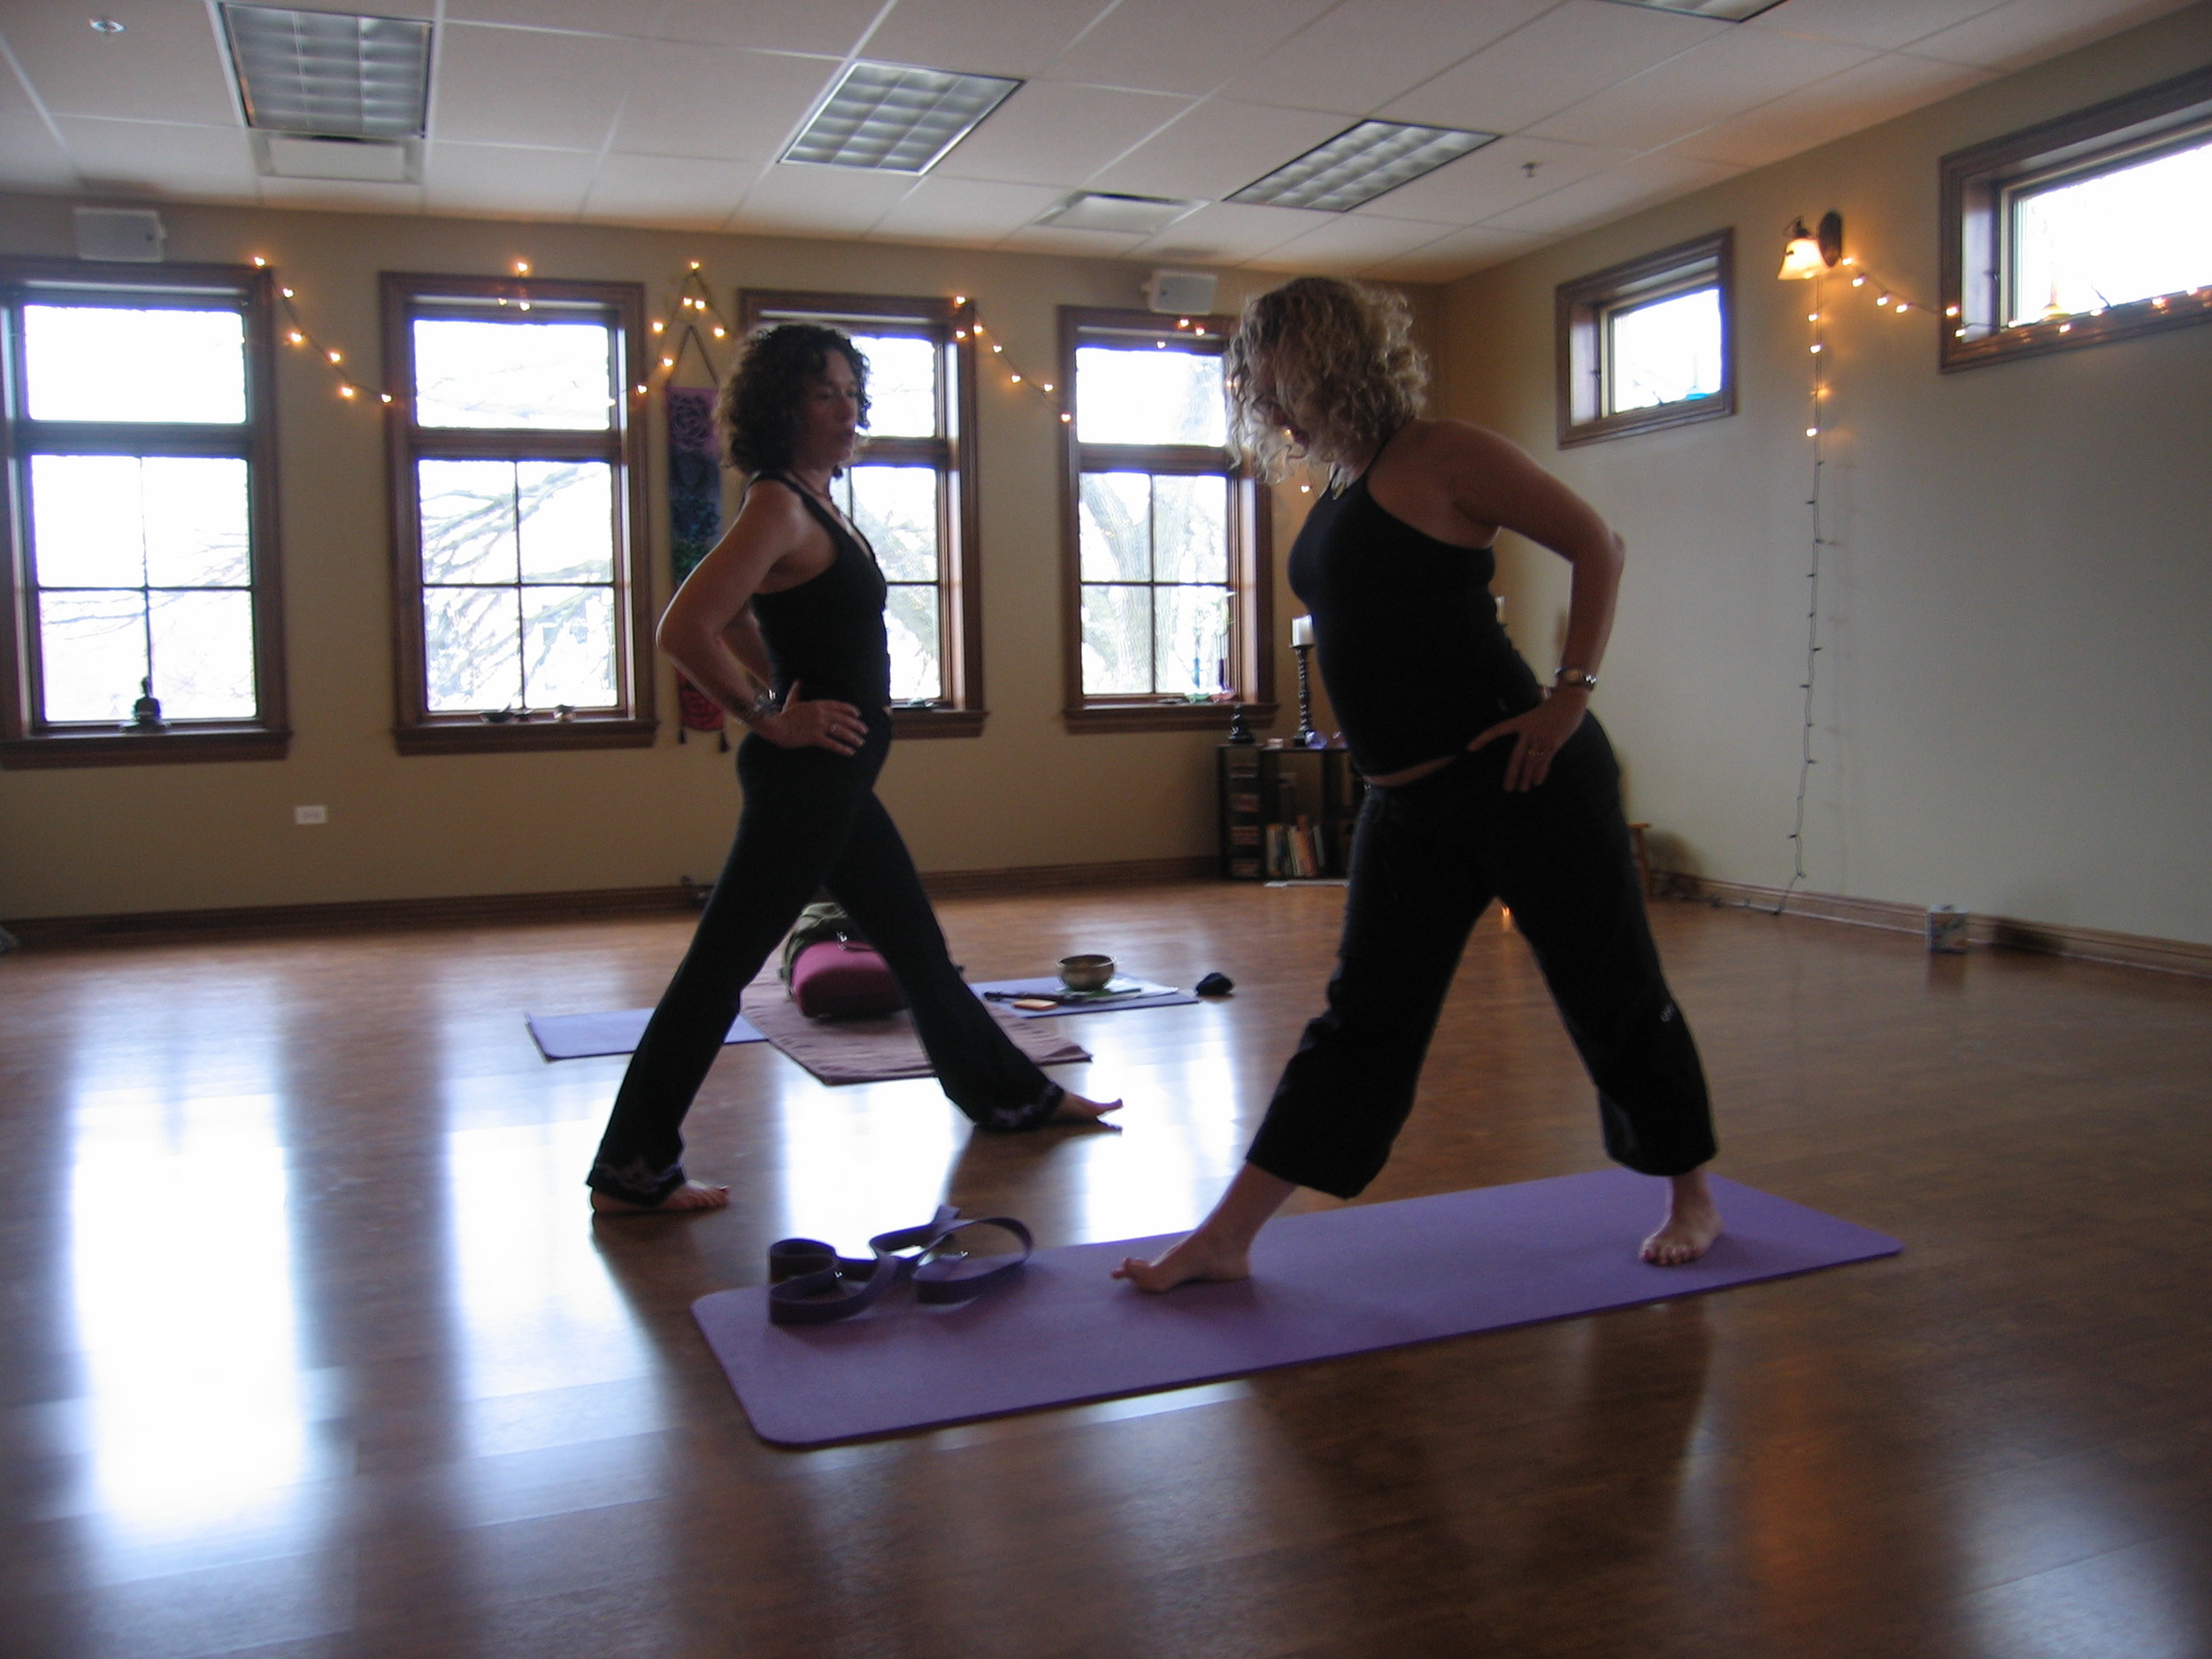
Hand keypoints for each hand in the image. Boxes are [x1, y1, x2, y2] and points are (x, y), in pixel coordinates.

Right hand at [754, 680, 867, 754]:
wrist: (775, 726)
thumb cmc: (783, 715)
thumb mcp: (792, 701)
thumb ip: (797, 691)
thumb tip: (798, 681)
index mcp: (817, 704)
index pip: (838, 706)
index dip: (850, 710)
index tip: (858, 714)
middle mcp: (821, 714)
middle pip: (843, 719)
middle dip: (856, 725)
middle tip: (865, 730)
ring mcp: (818, 725)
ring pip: (841, 731)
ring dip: (853, 737)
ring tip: (861, 743)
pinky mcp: (814, 737)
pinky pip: (832, 743)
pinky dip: (842, 748)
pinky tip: (850, 752)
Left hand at [1468, 688, 1586, 791]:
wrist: (1569, 700)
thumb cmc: (1552, 709)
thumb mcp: (1535, 717)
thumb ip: (1528, 732)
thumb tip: (1526, 753)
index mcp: (1520, 721)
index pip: (1497, 730)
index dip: (1483, 738)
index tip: (1470, 748)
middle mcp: (1528, 730)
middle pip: (1516, 756)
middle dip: (1511, 774)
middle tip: (1507, 789)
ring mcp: (1541, 737)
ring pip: (1530, 762)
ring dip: (1526, 777)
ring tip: (1522, 789)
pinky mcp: (1554, 742)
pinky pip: (1545, 761)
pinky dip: (1540, 773)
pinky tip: (1536, 783)